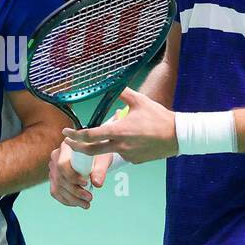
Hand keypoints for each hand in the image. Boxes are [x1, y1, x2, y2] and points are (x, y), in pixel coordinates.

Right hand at [48, 140, 114, 208]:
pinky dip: (66, 200)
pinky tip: (77, 204)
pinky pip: (55, 192)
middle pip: (60, 178)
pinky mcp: (54, 178)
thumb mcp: (103, 159)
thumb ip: (100, 170)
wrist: (95, 156)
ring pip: (57, 187)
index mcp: (66, 147)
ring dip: (72, 199)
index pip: (62, 164)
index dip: (72, 177)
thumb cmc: (100, 154)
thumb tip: (97, 184)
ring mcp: (53, 168)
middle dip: (75, 191)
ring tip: (86, 204)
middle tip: (90, 198)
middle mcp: (56, 156)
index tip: (86, 184)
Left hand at [61, 88, 177, 163]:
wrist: (178, 136)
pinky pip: (123, 154)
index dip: (75, 135)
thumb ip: (123, 92)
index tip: (66, 132)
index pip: (90, 136)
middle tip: (68, 143)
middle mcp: (120, 146)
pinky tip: (133, 140)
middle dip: (77, 148)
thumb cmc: (159, 117)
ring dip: (104, 145)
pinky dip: (121, 148)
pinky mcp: (135, 161)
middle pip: (92, 151)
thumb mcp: (140, 101)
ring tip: (117, 132)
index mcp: (119, 131)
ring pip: (109, 151)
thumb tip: (112, 83)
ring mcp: (128, 155)